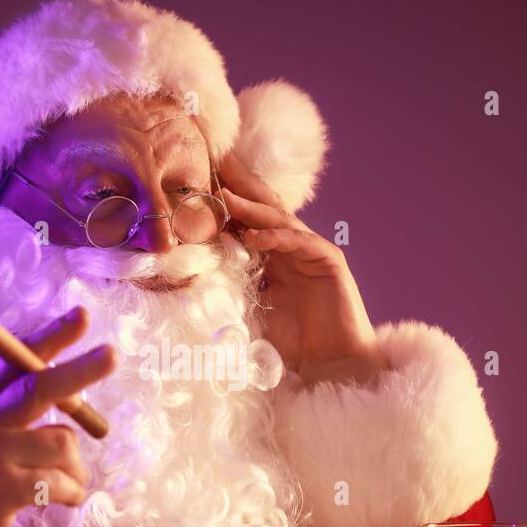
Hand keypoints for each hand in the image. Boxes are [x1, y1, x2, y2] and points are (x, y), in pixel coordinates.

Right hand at [0, 307, 115, 526]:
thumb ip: (19, 412)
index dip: (53, 336)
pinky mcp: (4, 489)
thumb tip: (79, 406)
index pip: (19, 359)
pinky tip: (62, 498)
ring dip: (75, 466)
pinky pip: (62, 483)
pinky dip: (72, 492)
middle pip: (40, 387)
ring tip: (63, 480)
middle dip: (80, 370)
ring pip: (64, 443)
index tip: (83, 315)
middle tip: (113, 354)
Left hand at [216, 150, 387, 385]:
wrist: (332, 366)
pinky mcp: (330, 262)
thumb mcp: (252, 311)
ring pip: (279, 221)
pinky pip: (300, 242)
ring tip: (225, 195)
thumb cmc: (293, 346)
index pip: (247, 222)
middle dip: (240, 186)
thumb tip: (194, 278)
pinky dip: (277, 236)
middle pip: (264, 209)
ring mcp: (312, 252)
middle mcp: (292, 249)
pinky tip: (254, 234)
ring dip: (251, 207)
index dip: (226, 203)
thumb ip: (232, 288)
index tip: (198, 183)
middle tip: (216, 160)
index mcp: (273, 258)